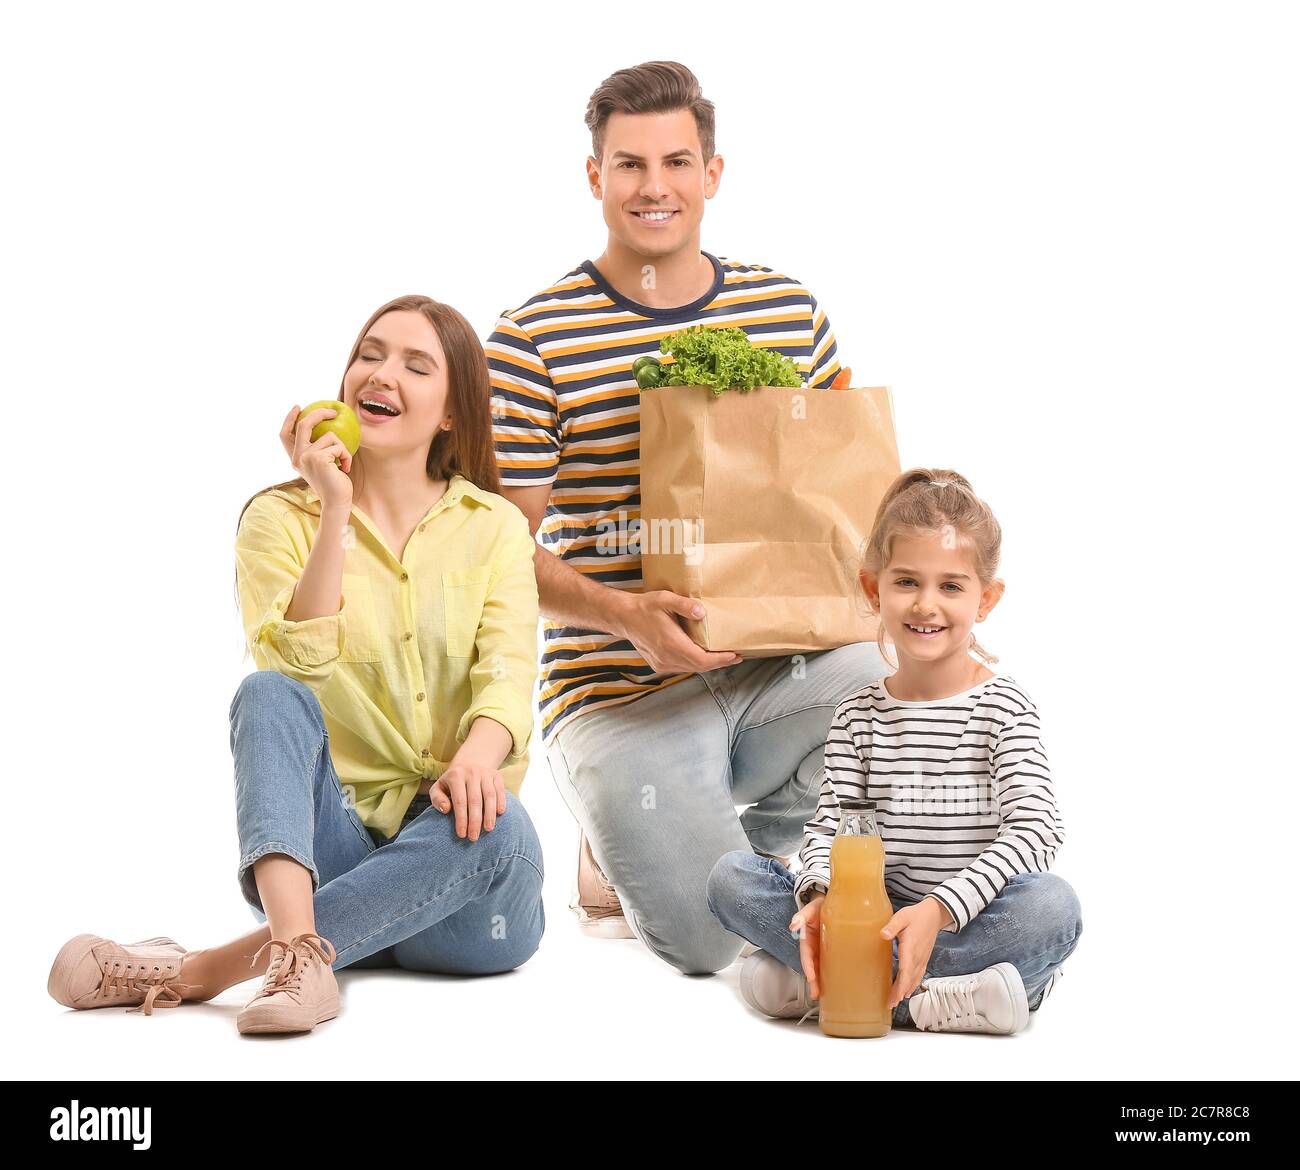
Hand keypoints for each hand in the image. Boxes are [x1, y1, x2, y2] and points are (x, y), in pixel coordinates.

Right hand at [279, 404, 353, 512]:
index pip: (285, 435)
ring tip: (343, 463)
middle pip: (304, 425)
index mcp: (295, 459)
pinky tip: (345, 469)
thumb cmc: (334, 484)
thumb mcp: (323, 465)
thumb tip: (327, 428)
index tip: (298, 407)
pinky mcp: (319, 458)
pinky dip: (347, 456)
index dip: (289, 419)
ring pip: (330, 436)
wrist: (336, 503)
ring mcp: (306, 457)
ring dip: (342, 448)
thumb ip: (318, 450)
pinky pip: (339, 446)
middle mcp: (297, 457)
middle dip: (319, 413)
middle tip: (333, 412)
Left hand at [430, 761, 506, 841]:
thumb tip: (446, 809)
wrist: (469, 763)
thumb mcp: (438, 788)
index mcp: (455, 776)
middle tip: (474, 837)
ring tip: (488, 829)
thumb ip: (437, 799)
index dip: (461, 819)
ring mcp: (485, 773)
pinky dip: (501, 801)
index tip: (462, 834)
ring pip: (489, 795)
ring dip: (489, 814)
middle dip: (475, 821)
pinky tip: (500, 814)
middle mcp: (471, 773)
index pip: (459, 801)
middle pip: (475, 800)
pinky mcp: (496, 775)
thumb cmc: (451, 783)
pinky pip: (500, 789)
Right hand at [616, 590, 741, 673]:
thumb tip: (702, 612)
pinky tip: (702, 655)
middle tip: (735, 656)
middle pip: (700, 667)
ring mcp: (662, 663)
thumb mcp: (665, 599)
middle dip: (719, 662)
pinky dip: (695, 663)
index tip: (735, 655)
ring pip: (691, 668)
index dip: (720, 660)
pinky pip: (682, 667)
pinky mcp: (659, 665)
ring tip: (722, 656)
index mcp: (671, 644)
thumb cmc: (645, 607)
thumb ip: (685, 605)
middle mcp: (667, 657)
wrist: (624, 617)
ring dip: (707, 664)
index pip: (702, 660)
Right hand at [789, 893, 825, 998]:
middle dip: (813, 980)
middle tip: (816, 993)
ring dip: (820, 981)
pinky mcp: (832, 950)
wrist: (832, 904)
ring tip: (823, 994)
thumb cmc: (818, 906)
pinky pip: (830, 964)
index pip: (806, 956)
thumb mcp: (810, 909)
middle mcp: (814, 947)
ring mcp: (823, 950)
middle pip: (812, 966)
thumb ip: (802, 915)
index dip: (808, 967)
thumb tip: (793, 924)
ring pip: (820, 968)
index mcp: (807, 939)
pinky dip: (831, 974)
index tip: (811, 977)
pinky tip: (835, 983)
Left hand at [881, 898, 945, 1010]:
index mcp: (911, 947)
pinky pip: (918, 975)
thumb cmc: (916, 915)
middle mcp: (918, 956)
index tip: (896, 996)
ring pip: (913, 979)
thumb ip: (892, 926)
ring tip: (895, 1002)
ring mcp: (922, 959)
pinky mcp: (923, 958)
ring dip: (905, 991)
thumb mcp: (902, 917)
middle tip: (890, 1004)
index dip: (901, 984)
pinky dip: (913, 985)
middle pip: (909, 978)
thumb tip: (883, 934)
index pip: (906, 970)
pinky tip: (908, 992)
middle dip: (900, 992)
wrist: (934, 915)